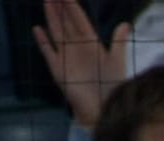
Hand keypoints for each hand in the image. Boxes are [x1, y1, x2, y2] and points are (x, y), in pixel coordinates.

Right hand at [33, 0, 130, 129]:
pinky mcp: (58, 69)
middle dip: (60, 8)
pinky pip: (48, 52)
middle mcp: (77, 48)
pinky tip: (37, 28)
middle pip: (66, 23)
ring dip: (52, 18)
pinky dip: (43, 41)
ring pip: (57, 32)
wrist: (101, 107)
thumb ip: (119, 42)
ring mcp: (66, 57)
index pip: (80, 21)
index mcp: (91, 44)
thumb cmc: (111, 86)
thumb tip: (126, 24)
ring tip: (47, 2)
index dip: (74, 7)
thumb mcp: (117, 61)